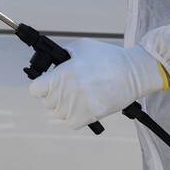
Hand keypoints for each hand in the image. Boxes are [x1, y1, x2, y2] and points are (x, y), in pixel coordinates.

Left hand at [28, 39, 166, 129]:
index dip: (40, 86)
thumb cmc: (108, 58)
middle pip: (47, 102)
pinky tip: (80, 106)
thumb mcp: (81, 47)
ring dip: (63, 106)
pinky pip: (71, 123)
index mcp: (64, 72)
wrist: (134, 72)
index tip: (45, 84)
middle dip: (53, 94)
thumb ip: (62, 56)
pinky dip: (73, 117)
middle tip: (64, 88)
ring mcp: (80, 105)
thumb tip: (51, 65)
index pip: (36, 89)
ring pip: (58, 114)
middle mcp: (70, 90)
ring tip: (74, 96)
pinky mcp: (91, 115)